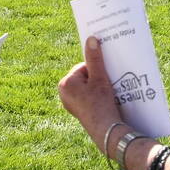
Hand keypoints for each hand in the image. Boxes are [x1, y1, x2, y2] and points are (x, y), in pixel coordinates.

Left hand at [58, 36, 122, 150]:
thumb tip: (91, 39)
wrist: (105, 129)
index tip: (104, 77)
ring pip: (86, 86)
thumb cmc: (100, 103)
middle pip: (84, 76)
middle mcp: (63, 93)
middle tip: (107, 86)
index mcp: (65, 83)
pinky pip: (86, 97)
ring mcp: (69, 103)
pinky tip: (103, 102)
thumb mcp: (99, 78)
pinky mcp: (76, 110)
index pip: (83, 67)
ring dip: (97, 87)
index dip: (96, 70)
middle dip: (96, 79)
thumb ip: (94, 58)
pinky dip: (95, 96)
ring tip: (106, 94)